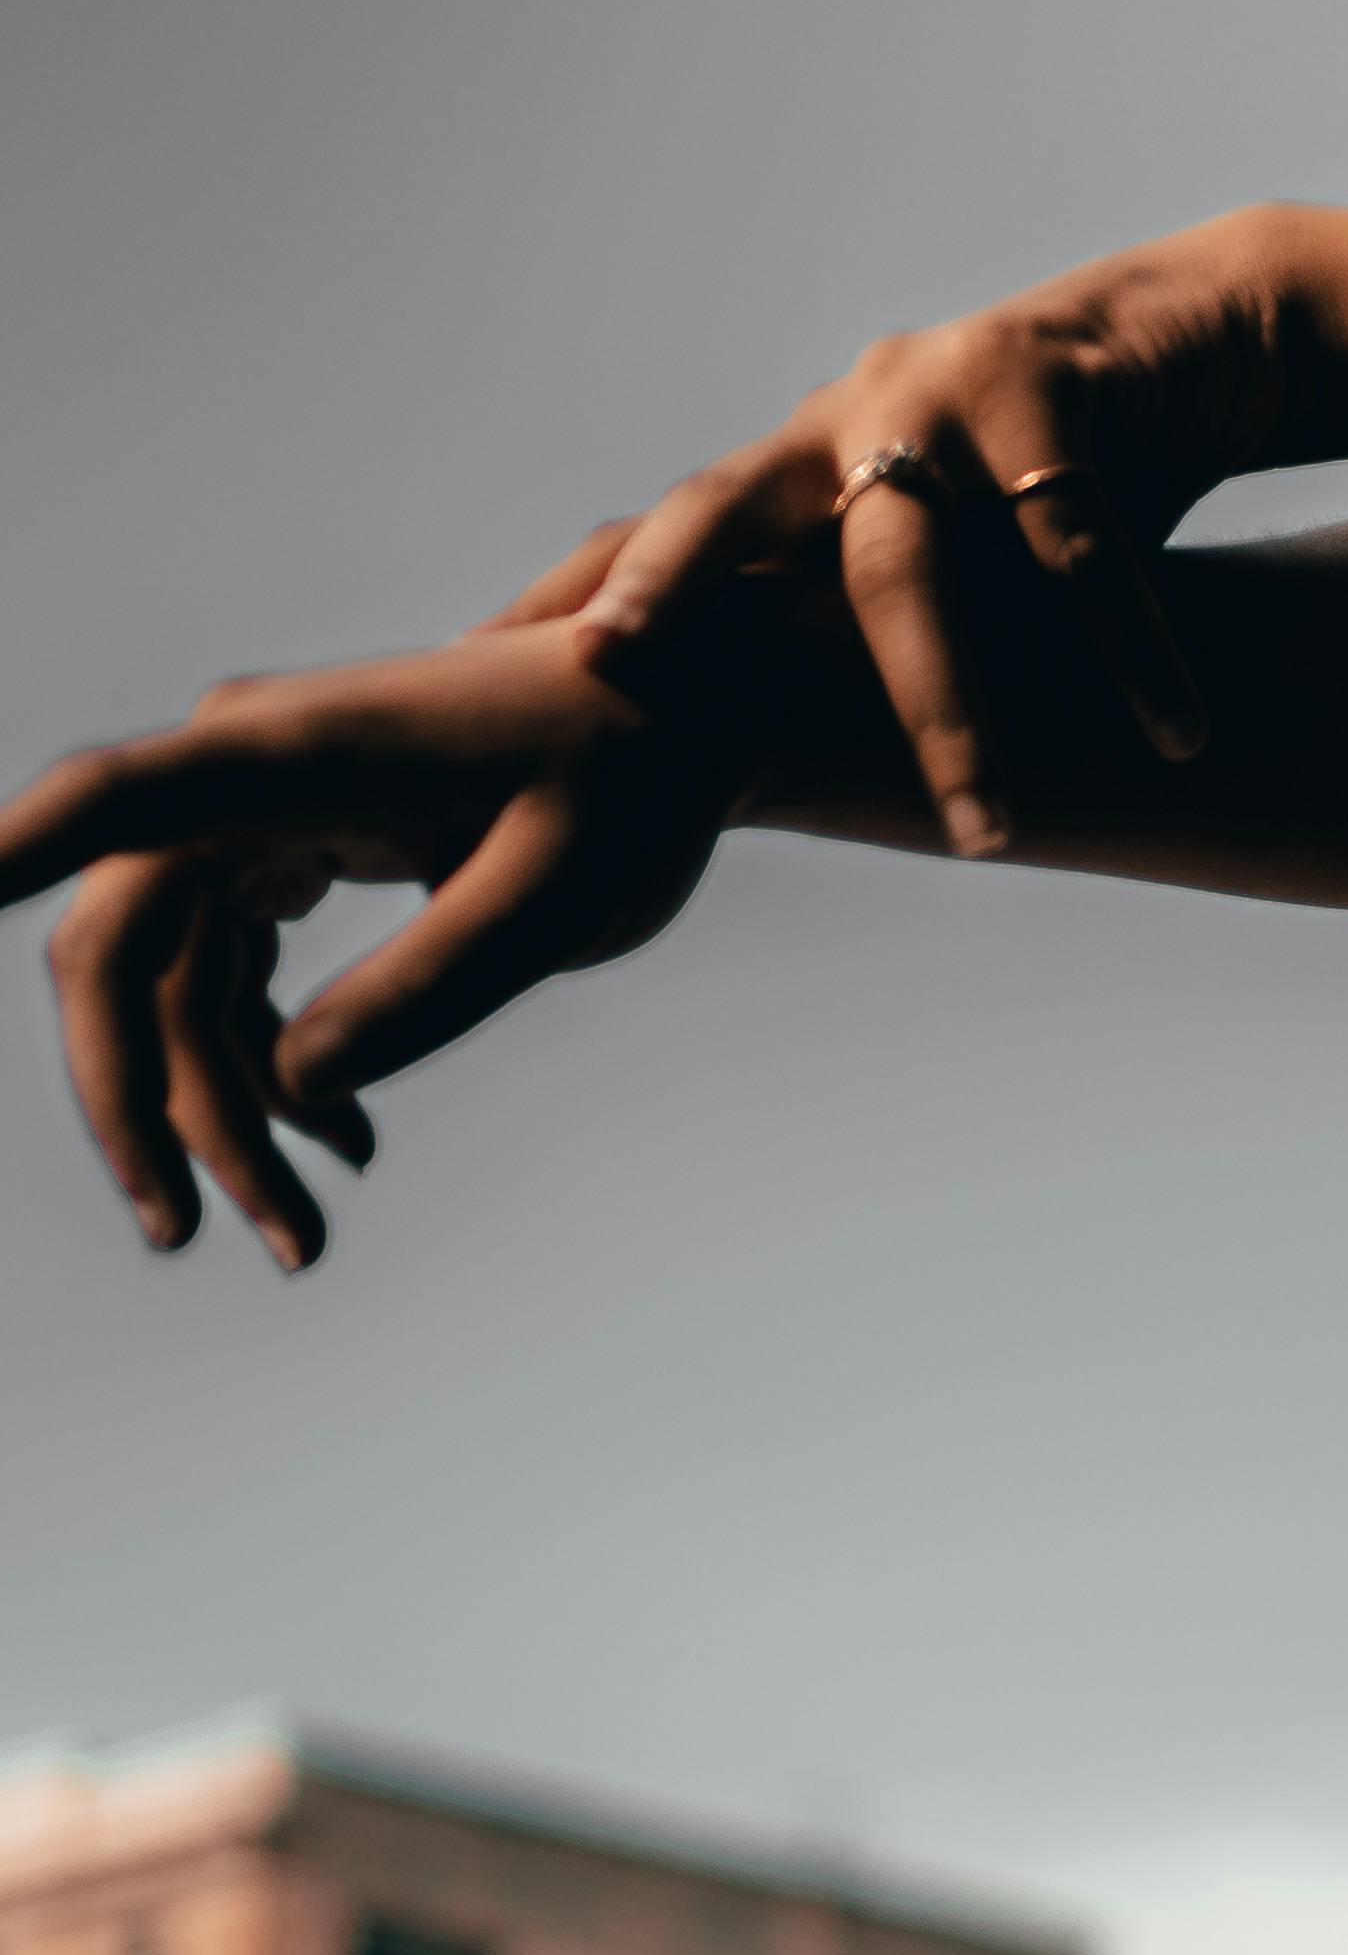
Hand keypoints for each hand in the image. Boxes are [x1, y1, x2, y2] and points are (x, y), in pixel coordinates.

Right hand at [0, 623, 745, 1265]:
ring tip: (303, 1244)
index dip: (16, 851)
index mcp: (289, 755)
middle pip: (118, 950)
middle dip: (141, 1104)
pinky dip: (266, 1075)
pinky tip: (339, 1148)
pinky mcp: (279, 848)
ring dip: (217, 1120)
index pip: (116, 805)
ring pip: (170, 988)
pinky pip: (224, 980)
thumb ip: (429, 986)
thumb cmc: (627, 783)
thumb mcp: (556, 903)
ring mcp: (247, 811)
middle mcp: (237, 772)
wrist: (675, 709)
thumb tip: (293, 1084)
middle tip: (189, 1239)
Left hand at [570, 204, 1347, 857]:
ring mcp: (938, 391)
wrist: (1198, 340)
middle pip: (726, 516)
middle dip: (662, 588)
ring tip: (982, 834)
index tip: (485, 661)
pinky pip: (1081, 544)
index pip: (662, 535)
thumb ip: (861, 624)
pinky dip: (1132, 651)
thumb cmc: (1064, 481)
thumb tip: (763, 763)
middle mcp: (844, 420)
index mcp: (802, 467)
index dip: (579, 592)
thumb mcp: (951, 553)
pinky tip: (1175, 738)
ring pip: (910, 570)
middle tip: (603, 661)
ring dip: (946, 709)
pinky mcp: (1049, 381)